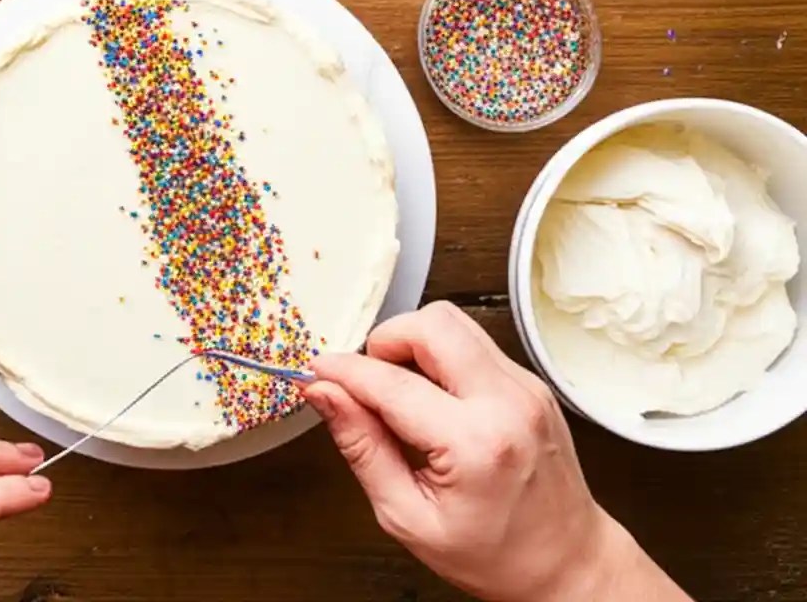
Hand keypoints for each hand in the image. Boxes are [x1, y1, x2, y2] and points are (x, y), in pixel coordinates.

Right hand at [305, 302, 690, 601]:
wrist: (565, 562)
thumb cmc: (495, 554)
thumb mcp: (408, 516)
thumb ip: (362, 448)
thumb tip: (327, 396)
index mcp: (476, 443)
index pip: (392, 383)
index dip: (344, 371)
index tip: (318, 372)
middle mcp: (507, 403)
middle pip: (431, 325)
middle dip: (385, 342)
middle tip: (368, 382)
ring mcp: (525, 387)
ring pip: (453, 323)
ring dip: (413, 346)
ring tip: (400, 392)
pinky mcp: (529, 383)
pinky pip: (472, 344)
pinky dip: (439, 359)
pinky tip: (431, 401)